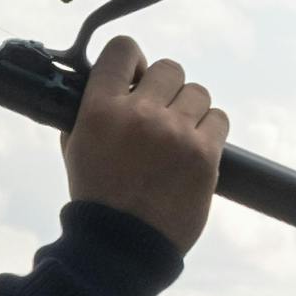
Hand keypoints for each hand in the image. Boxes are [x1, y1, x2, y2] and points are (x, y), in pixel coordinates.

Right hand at [64, 40, 227, 258]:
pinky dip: (209, 130)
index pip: (123, 50)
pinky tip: (194, 148)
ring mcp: (175, 133)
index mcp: (100, 109)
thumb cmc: (97, 199)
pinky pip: (219, 119)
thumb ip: (86, 111)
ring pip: (198, 92)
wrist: (121, 246)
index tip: (134, 78)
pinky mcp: (204, 154)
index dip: (132, 60)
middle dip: (164, 89)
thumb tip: (104, 82)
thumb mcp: (76, 148)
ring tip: (178, 135)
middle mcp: (139, 114)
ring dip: (190, 110)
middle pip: (169, 68)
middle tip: (159, 114)